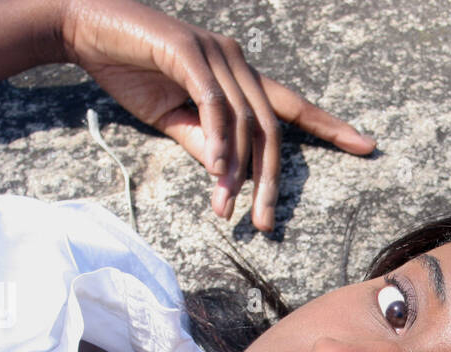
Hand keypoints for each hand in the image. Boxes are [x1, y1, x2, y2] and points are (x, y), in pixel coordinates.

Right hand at [58, 0, 375, 230]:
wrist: (84, 29)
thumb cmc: (132, 70)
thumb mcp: (173, 119)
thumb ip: (204, 144)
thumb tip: (229, 178)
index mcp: (240, 77)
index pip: (292, 106)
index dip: (330, 126)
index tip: (366, 146)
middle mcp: (237, 61)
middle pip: (271, 128)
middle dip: (271, 181)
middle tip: (267, 224)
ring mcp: (216, 53)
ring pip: (244, 120)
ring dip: (238, 170)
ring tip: (228, 208)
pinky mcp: (189, 50)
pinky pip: (213, 102)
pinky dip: (218, 139)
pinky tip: (218, 171)